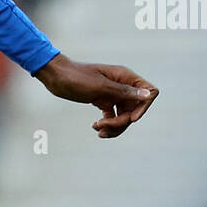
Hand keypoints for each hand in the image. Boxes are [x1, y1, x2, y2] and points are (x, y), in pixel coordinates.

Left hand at [34, 53, 157, 137]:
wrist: (56, 77)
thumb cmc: (76, 78)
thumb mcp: (100, 87)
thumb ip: (124, 92)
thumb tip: (148, 95)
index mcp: (125, 77)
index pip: (149, 92)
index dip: (143, 108)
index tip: (130, 118)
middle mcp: (122, 85)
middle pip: (135, 109)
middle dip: (122, 121)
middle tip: (103, 125)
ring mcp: (113, 94)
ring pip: (124, 115)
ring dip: (114, 126)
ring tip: (98, 129)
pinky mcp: (103, 101)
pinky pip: (113, 116)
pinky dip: (107, 124)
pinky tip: (96, 127)